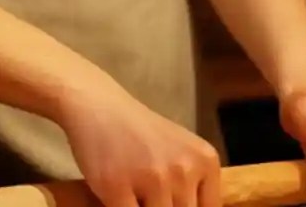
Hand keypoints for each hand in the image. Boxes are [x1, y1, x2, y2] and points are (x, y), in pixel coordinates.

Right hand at [57, 75, 221, 206]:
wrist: (100, 108)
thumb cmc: (141, 135)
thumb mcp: (181, 153)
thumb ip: (194, 186)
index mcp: (206, 161)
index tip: (173, 202)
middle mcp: (184, 169)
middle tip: (150, 195)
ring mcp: (152, 178)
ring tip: (135, 194)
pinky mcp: (117, 187)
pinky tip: (118, 198)